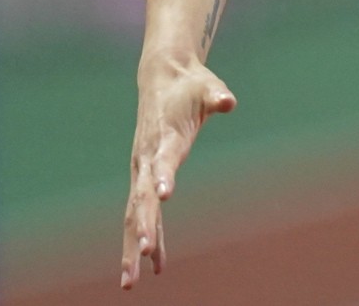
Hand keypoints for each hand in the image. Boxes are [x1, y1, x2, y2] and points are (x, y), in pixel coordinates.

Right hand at [121, 55, 236, 288]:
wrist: (162, 77)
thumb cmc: (189, 85)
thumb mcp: (208, 87)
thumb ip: (217, 96)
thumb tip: (228, 101)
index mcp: (163, 137)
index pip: (162, 162)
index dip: (164, 178)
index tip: (165, 198)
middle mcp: (146, 158)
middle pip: (141, 198)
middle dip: (143, 227)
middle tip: (145, 254)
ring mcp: (142, 170)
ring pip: (134, 214)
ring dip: (133, 247)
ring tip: (130, 282)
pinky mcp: (144, 178)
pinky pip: (143, 214)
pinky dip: (150, 238)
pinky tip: (155, 267)